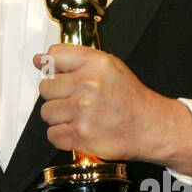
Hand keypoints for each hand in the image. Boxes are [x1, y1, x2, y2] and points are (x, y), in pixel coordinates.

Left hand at [33, 43, 191, 176]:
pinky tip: (78, 130)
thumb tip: (39, 60)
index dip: (53, 68)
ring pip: (46, 112)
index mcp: (95, 64)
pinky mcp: (81, 135)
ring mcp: (83, 111)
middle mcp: (88, 85)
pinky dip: (63, 135)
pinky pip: (52, 134)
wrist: (151, 126)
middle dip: (58, 95)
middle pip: (46, 87)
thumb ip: (74, 59)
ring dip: (60, 117)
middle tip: (76, 100)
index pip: (53, 56)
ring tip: (79, 116)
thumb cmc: (130, 98)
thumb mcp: (109, 66)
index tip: (58, 75)